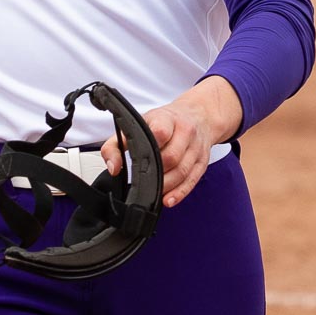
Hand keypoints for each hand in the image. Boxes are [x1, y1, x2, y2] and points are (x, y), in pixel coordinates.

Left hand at [99, 76, 242, 208]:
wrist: (199, 114)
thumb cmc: (166, 121)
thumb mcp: (139, 123)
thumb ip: (118, 143)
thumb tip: (113, 167)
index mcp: (167, 119)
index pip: (160, 132)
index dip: (151, 146)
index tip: (138, 159)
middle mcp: (184, 132)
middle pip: (171, 157)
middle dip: (157, 172)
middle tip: (143, 181)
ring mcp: (196, 147)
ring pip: (182, 171)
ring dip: (167, 186)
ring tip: (154, 193)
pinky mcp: (203, 161)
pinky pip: (193, 180)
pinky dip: (180, 192)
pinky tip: (169, 200)